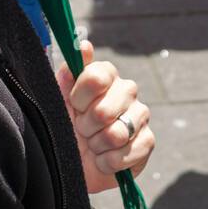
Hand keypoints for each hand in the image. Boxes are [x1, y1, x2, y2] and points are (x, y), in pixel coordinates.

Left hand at [55, 40, 153, 192]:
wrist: (76, 162)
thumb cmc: (67, 126)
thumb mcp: (59, 100)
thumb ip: (68, 74)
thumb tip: (83, 45)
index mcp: (106, 75)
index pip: (97, 77)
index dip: (80, 97)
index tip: (73, 105)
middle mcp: (126, 90)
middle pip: (103, 111)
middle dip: (86, 126)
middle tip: (83, 129)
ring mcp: (140, 114)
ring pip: (116, 134)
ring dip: (97, 146)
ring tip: (93, 144)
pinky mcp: (148, 140)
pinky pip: (127, 153)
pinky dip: (109, 161)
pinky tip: (105, 158)